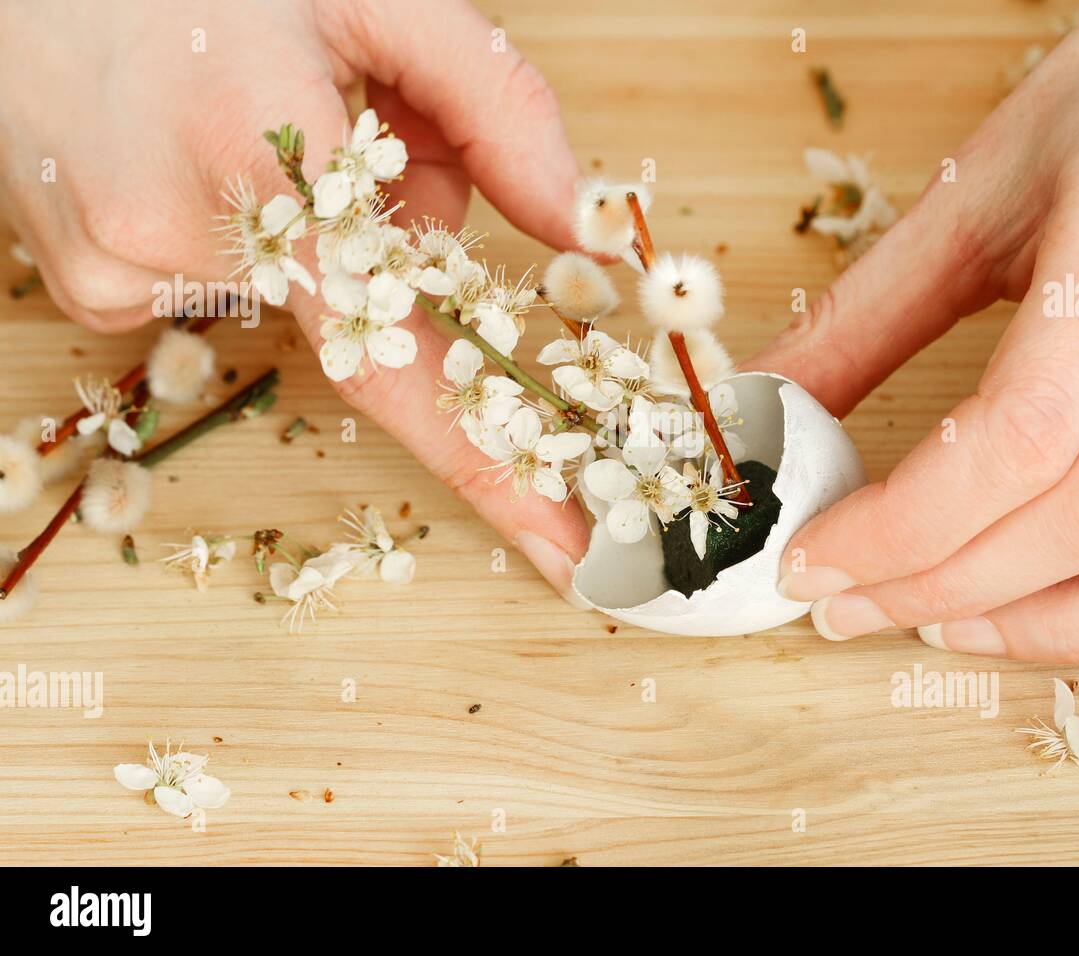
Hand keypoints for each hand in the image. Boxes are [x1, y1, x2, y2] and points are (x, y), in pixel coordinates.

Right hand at [0, 0, 589, 602]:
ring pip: (305, 301)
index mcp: (263, 151)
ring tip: (268, 121)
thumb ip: (498, 107)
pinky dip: (261, 245)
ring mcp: (123, 268)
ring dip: (332, 238)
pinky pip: (231, 295)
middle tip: (366, 133)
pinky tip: (213, 163)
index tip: (572, 554)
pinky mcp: (93, 284)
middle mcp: (179, 232)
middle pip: (371, 318)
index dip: (492, 465)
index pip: (403, 361)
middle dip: (410, 257)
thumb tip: (580, 236)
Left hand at [756, 0, 1078, 660]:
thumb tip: (764, 413)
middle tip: (847, 604)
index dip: (899, 530)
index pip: (1015, 437)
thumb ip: (862, 318)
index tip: (814, 563)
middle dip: (940, 586)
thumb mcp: (968, 197)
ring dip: (1049, 624)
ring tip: (938, 622)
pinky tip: (1045, 604)